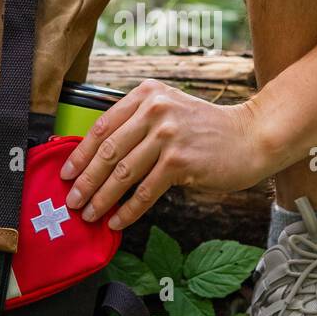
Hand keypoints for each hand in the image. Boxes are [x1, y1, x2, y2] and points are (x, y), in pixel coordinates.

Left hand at [59, 80, 270, 228]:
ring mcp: (167, 135)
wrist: (250, 136)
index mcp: (146, 95)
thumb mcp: (170, 110)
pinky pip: (146, 191)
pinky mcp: (180, 161)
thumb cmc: (208, 129)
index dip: (80, 153)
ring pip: (123, 172)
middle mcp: (154, 110)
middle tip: (71, 200)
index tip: (66, 172)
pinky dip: (128, 209)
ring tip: (89, 213)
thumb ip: (139, 124)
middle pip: (108, 150)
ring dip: (102, 197)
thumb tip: (99, 157)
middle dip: (85, 179)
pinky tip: (118, 220)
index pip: (102, 126)